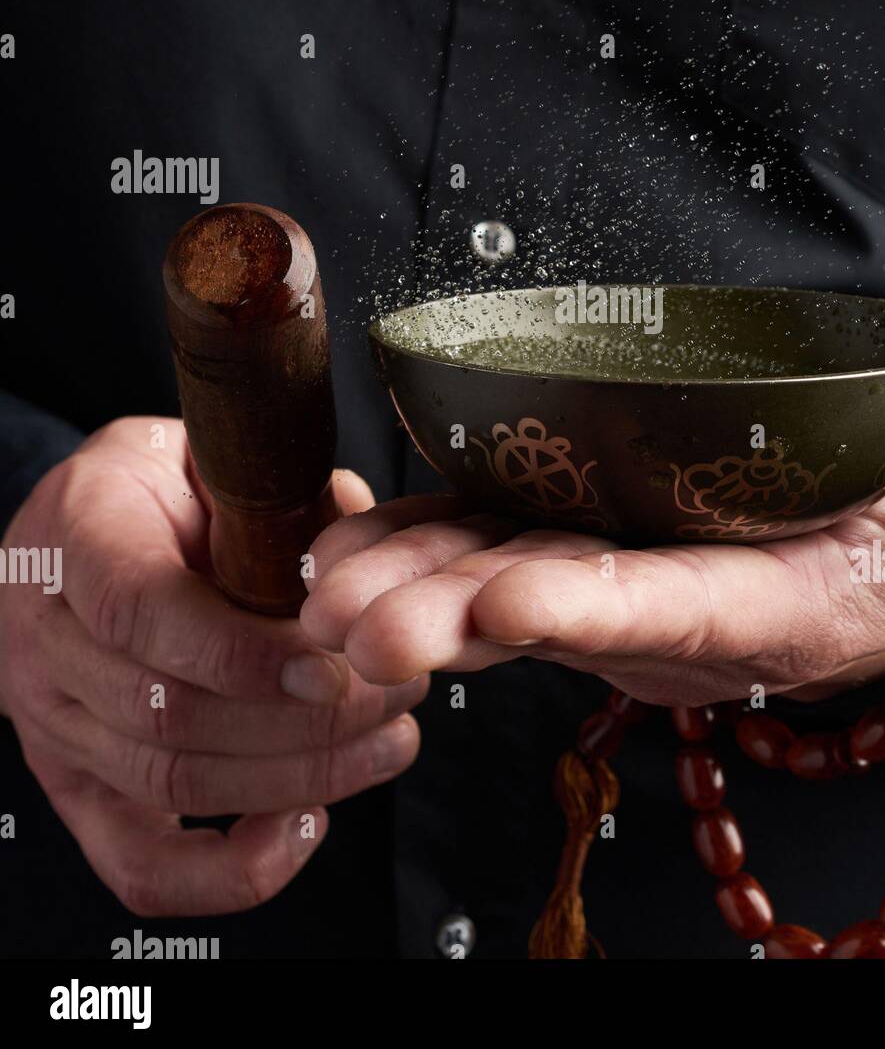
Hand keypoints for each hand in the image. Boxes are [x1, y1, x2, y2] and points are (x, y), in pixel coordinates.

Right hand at [0, 417, 435, 916]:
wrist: (80, 534)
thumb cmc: (163, 490)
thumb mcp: (211, 456)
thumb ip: (282, 495)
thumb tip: (364, 549)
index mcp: (77, 536)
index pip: (140, 610)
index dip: (243, 652)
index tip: (334, 662)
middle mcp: (46, 638)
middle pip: (165, 713)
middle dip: (305, 719)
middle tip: (397, 692)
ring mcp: (53, 723)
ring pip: (168, 782)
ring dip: (300, 775)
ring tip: (391, 738)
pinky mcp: (79, 787)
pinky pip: (139, 864)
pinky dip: (229, 870)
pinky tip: (307, 823)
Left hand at [300, 404, 884, 706]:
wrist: (842, 522)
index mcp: (759, 591)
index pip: (672, 605)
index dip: (596, 606)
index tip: (514, 604)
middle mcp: (664, 595)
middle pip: (551, 606)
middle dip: (453, 616)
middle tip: (357, 624)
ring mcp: (600, 563)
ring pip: (489, 577)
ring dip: (402, 586)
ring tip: (319, 591)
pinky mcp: (558, 528)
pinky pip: (470, 534)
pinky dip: (402, 536)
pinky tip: (331, 531)